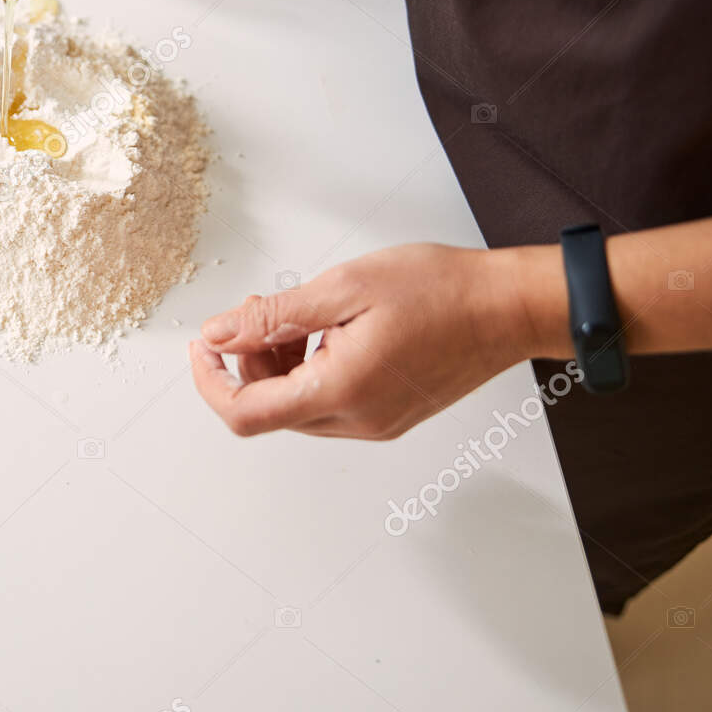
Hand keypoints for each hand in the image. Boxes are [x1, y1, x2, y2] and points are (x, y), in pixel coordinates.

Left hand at [188, 244, 562, 438]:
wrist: (509, 307)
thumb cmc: (440, 289)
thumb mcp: (342, 288)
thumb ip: (272, 317)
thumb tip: (219, 334)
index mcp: (339, 392)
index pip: (245, 413)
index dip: (210, 381)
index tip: (202, 346)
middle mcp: (356, 421)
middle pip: (270, 409)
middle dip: (250, 362)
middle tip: (261, 310)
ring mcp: (376, 423)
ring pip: (299, 406)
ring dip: (282, 364)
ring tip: (301, 314)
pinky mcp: (390, 416)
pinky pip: (331, 402)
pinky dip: (313, 369)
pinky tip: (329, 331)